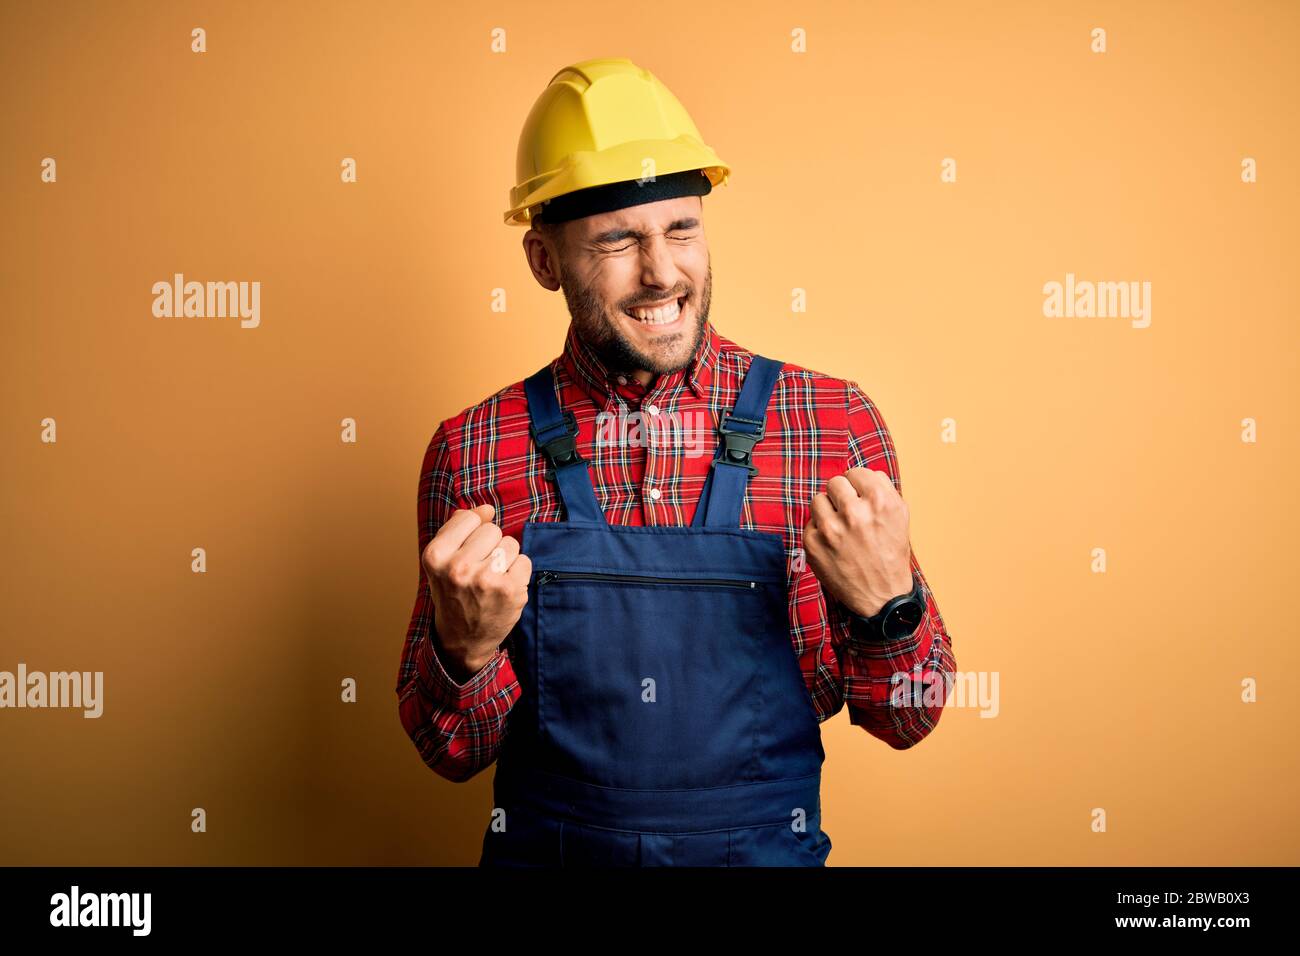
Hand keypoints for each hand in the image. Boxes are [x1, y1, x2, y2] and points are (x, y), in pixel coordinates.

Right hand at [422, 503, 531, 678]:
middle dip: (490, 547)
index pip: (469, 518)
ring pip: (511, 544)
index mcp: (435, 555)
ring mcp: (486, 580)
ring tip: (490, 581)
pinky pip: (525, 560)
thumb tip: (486, 509)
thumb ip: (459, 528)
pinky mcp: (510, 591)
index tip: (465, 554)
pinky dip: (518, 573)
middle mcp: (458, 567)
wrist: (463, 640)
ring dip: (506, 559)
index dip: (472, 534)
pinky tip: (504, 589)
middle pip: (492, 530)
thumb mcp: (442, 560)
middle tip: (478, 571)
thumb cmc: (454, 594)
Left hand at [802, 467, 912, 617]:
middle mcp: (855, 513)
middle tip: (849, 513)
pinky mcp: (813, 544)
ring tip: (840, 527)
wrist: (883, 597)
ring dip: (827, 511)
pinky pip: (810, 523)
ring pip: (818, 499)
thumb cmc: (891, 554)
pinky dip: (819, 531)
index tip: (859, 497)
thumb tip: (859, 474)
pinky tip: (833, 544)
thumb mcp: (900, 515)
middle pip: (835, 483)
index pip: (856, 472)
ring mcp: (832, 529)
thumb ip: (881, 489)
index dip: (858, 485)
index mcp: (880, 502)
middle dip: (841, 496)